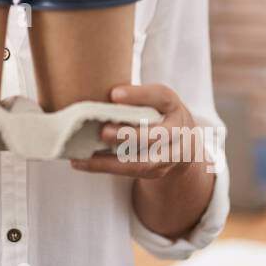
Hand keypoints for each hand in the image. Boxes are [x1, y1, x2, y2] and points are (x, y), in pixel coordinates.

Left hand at [69, 83, 200, 178]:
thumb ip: (134, 97)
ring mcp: (170, 155)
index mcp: (172, 105)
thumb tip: (96, 95)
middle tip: (103, 131)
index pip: (161, 97)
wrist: (184, 144)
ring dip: (110, 160)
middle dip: (129, 135)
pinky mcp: (156, 171)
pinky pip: (130, 171)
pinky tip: (81, 162)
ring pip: (142, 161)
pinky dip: (104, 167)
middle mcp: (177, 131)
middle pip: (156, 135)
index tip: (114, 94)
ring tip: (83, 156)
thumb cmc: (157, 113)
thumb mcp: (154, 100)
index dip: (139, 95)